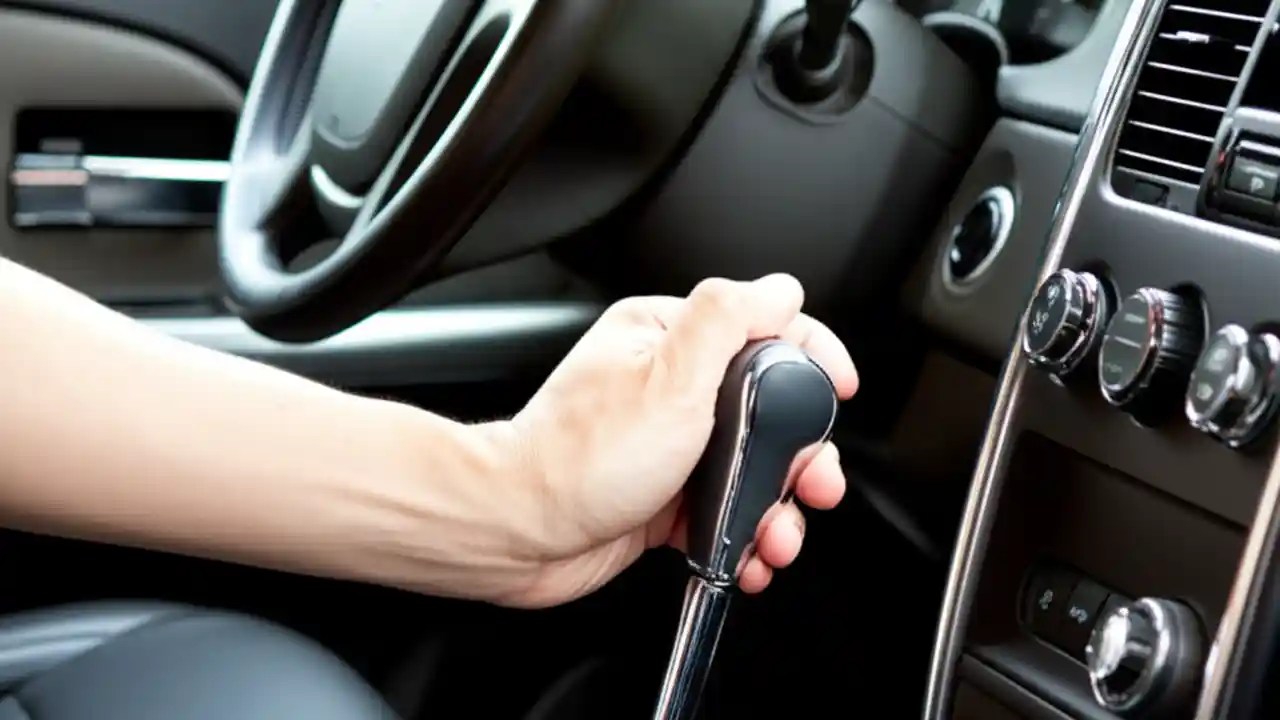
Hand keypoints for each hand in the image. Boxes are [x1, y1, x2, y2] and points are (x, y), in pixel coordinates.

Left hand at [500, 274, 857, 607]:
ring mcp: (669, 444)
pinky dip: (744, 536)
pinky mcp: (664, 496)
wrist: (519, 534)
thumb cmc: (578, 458)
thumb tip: (780, 288)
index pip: (763, 331)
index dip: (813, 360)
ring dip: (778, 509)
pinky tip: (748, 556)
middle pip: (770, 411)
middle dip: (803, 456)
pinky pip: (724, 512)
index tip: (839, 390)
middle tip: (815, 485)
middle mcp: (670, 387)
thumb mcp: (669, 376)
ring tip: (777, 536)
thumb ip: (728, 321)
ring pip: (753, 470)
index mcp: (669, 339)